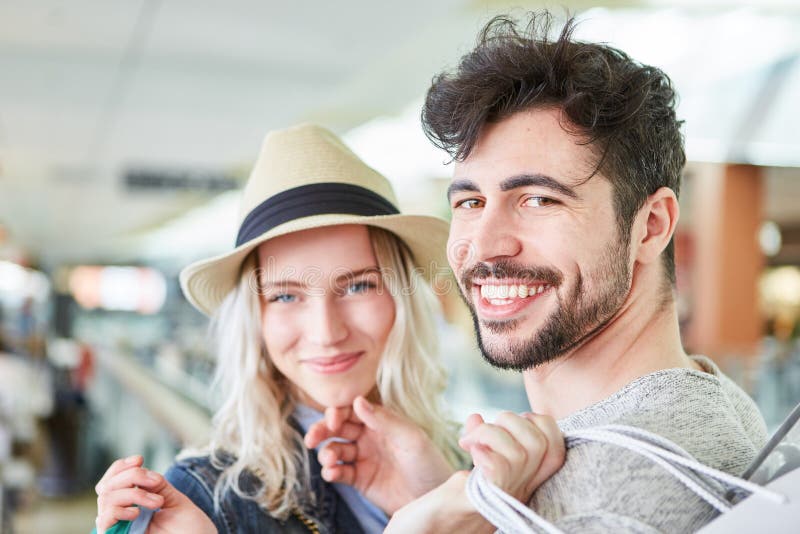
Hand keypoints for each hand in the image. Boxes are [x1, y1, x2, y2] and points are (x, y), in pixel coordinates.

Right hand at [95, 455, 216, 533]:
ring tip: (157, 502)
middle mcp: (124, 514)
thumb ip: (157, 485)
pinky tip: (136, 513)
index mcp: (135, 503)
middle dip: (131, 476)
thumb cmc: (191, 529)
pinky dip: (118, 511)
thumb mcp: (175, 500)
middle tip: (156, 482)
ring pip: (106, 499)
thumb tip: (141, 469)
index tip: (140, 459)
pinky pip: (103, 520)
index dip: (122, 466)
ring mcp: (120, 526)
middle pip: (107, 486)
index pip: (114, 479)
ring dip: (132, 494)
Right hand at [304, 396, 453, 513]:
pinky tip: (331, 474)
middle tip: (312, 438)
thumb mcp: (410, 438)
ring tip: (330, 461)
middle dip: (322, 430)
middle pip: (338, 428)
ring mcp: (363, 458)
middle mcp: (369, 437)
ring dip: (326, 453)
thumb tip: (357, 400)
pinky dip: (331, 471)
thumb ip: (383, 420)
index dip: (338, 412)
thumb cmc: (428, 463)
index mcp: (381, 421)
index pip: (352, 410)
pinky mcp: (360, 479)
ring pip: (335, 449)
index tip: (332, 420)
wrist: (433, 498)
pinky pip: (339, 472)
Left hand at [386, 412, 564, 533]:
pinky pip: (498, 471)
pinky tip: (469, 454)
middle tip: (481, 431)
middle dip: (512, 421)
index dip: (541, 425)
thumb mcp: (470, 469)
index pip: (555, 447)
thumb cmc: (447, 501)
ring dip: (491, 433)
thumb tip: (476, 417)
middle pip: (541, 443)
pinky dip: (484, 452)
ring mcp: (502, 498)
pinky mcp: (480, 502)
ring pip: (522, 451)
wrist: (426, 532)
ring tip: (469, 442)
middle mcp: (518, 491)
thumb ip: (480, 442)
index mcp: (522, 481)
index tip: (508, 425)